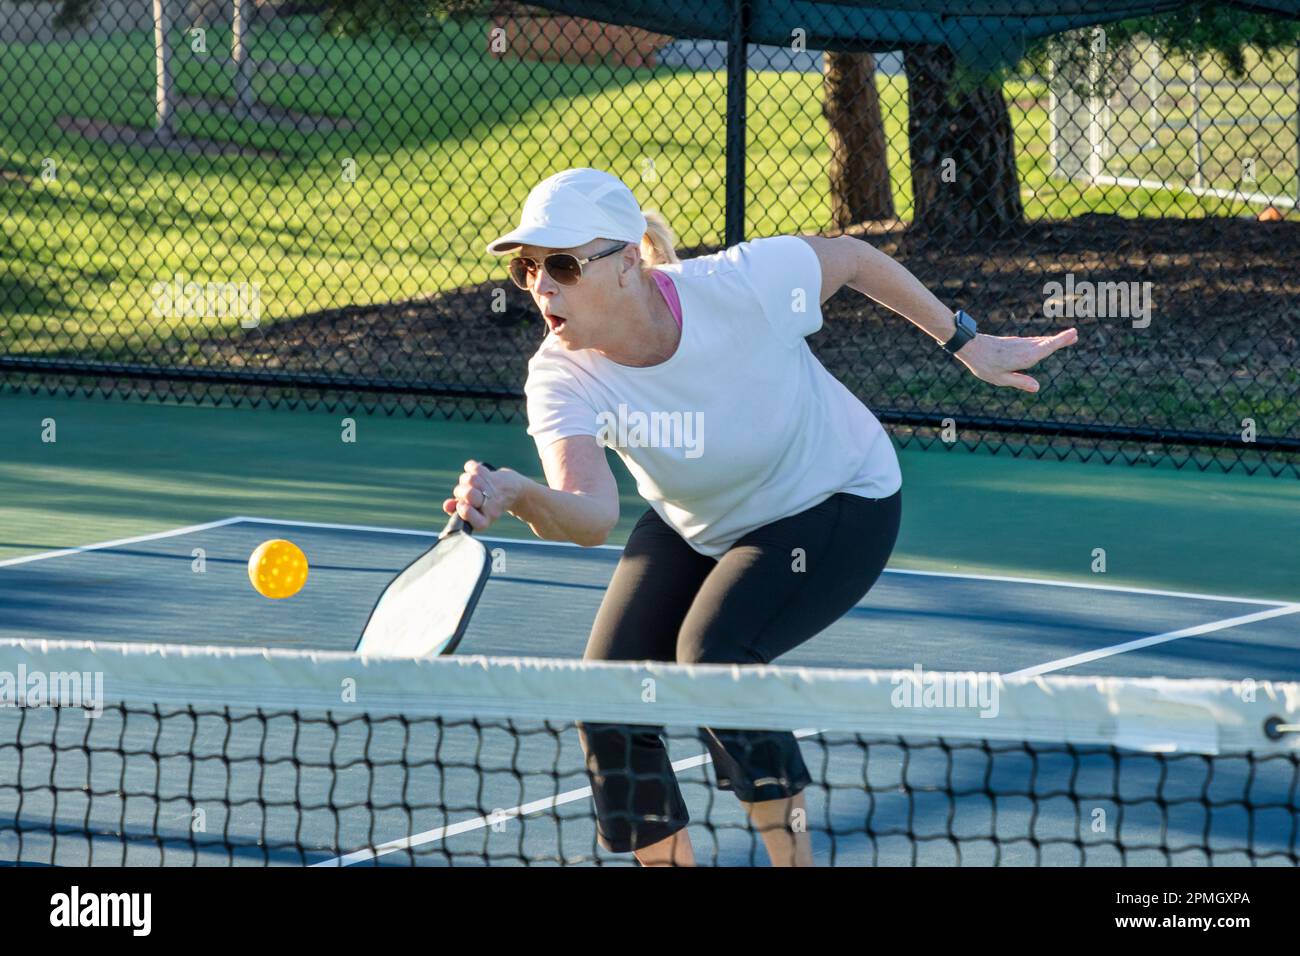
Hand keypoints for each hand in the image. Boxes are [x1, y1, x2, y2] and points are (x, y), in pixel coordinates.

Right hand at [442, 460, 520, 530]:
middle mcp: (490, 507)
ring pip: (470, 479)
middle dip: (462, 491)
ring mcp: (493, 491)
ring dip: (466, 480)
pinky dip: (470, 467)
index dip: (463, 509)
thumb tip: (447, 505)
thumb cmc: (485, 504)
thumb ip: (456, 510)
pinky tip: (474, 472)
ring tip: (471, 484)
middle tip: (465, 492)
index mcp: (483, 521)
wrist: (512, 493)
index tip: (461, 505)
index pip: (469, 516)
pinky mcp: (495, 477)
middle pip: (469, 494)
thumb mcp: (472, 512)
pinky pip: (474, 467)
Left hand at [954, 328, 1077, 392]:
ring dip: (1052, 339)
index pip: (1046, 348)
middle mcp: (1024, 348)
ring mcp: (1019, 344)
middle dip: (1060, 339)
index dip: (1060, 340)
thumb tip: (1037, 387)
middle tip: (1075, 334)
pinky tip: (1043, 342)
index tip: (1073, 333)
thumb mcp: (1001, 379)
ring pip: (1039, 341)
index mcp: (1024, 357)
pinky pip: (1031, 341)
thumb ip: (1020, 382)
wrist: (970, 347)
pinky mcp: (1013, 342)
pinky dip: (1041, 341)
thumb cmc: (984, 365)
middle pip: (1046, 342)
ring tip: (1066, 337)